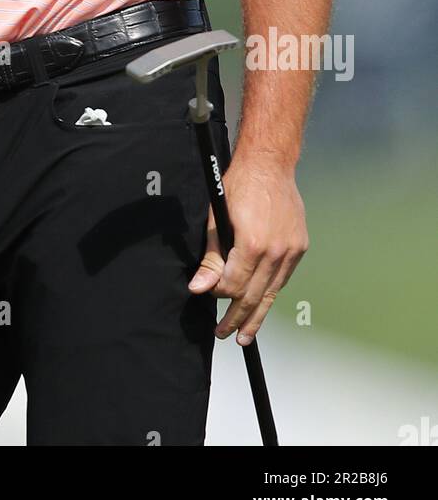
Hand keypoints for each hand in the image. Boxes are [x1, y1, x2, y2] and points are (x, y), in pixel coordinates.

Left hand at [187, 153, 308, 345]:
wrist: (270, 164)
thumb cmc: (239, 186)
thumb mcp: (216, 220)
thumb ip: (211, 258)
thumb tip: (199, 288)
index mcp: (252, 244)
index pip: (234, 285)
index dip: (220, 296)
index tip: (209, 300)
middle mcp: (276, 251)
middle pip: (255, 295)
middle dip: (238, 318)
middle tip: (225, 334)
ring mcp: (291, 250)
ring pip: (273, 292)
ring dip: (258, 315)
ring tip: (245, 335)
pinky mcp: (299, 246)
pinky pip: (283, 277)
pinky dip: (271, 292)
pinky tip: (262, 304)